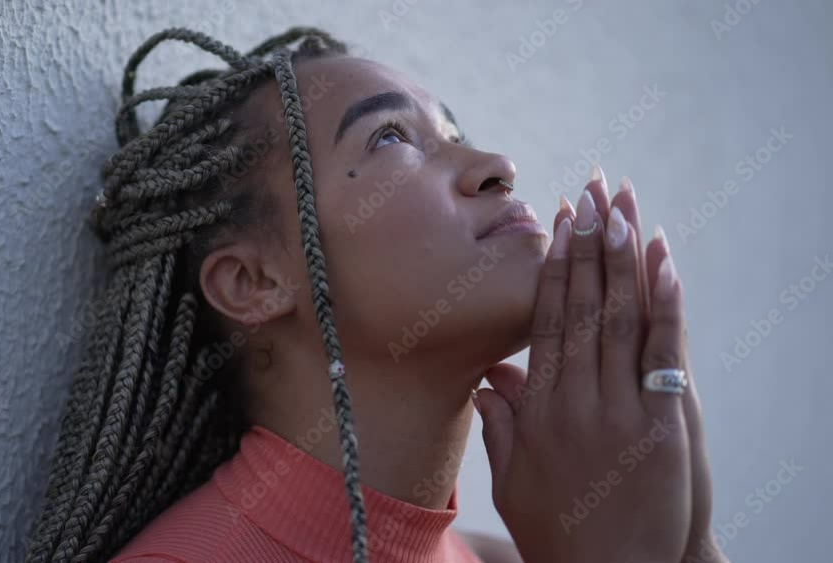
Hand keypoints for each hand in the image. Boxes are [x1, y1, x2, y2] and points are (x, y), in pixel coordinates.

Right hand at [474, 171, 693, 561]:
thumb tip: (489, 378)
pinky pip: (664, 353)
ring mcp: (623, 410)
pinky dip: (666, 304)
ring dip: (621, 261)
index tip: (559, 226)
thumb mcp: (512, 482)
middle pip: (583, 309)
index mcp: (539, 410)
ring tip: (620, 209)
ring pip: (621, 320)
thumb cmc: (558, 531)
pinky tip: (664, 263)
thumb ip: (499, 426)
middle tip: (590, 194)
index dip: (554, 270)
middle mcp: (578, 401)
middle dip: (587, 247)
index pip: (546, 323)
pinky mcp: (664, 425)